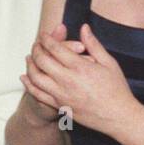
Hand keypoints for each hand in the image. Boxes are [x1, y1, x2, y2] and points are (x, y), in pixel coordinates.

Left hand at [24, 23, 136, 137]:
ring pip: (36, 77)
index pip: (55, 48)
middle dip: (36, 49)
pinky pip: (38, 94)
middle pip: (42, 61)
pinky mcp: (60, 106)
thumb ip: (94, 44)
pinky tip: (25, 77)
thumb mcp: (109, 63)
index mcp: (81, 67)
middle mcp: (68, 81)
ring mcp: (62, 95)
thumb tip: (84, 28)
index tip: (44, 34)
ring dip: (29, 65)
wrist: (118, 116)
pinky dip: (28, 84)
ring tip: (29, 58)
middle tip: (36, 44)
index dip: (46, 39)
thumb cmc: (117, 89)